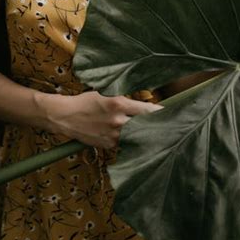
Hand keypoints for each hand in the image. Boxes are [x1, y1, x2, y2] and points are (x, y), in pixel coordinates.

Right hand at [41, 90, 162, 148]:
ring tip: (155, 134)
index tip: (173, 114)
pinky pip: (125, 144)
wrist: (66, 116)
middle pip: (145, 126)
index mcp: (119, 104)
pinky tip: (136, 140)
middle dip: (157, 126)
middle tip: (170, 127)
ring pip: (136, 137)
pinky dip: (131, 142)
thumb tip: (146, 103)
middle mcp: (118, 122)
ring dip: (144, 135)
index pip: (148, 110)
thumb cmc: (87, 101)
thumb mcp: (107, 93)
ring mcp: (113, 136)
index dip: (162, 113)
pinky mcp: (108, 146)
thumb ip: (126, 98)